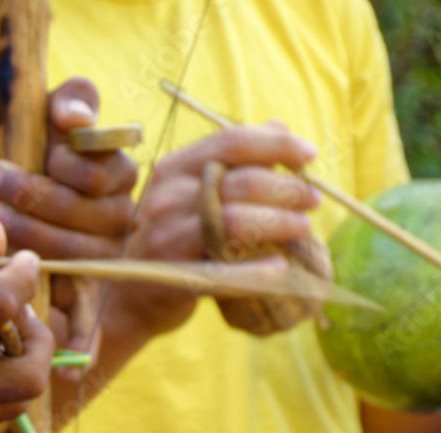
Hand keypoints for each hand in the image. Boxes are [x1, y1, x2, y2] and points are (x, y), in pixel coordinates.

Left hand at [0, 79, 137, 364]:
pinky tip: (71, 366)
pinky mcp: (83, 298)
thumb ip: (70, 102)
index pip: (105, 175)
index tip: (32, 150)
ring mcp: (103, 260)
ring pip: (80, 256)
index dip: (67, 165)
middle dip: (39, 196)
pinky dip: (82, 339)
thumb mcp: (40, 120)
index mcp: (117, 178)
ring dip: (34, 238)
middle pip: (94, 216)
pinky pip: (91, 320)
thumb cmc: (22, 160)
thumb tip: (75, 118)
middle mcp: (120, 220)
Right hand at [0, 217, 53, 432]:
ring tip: (9, 330)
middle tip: (11, 299)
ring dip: (32, 351)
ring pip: (29, 383)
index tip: (24, 261)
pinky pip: (10, 406)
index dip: (25, 275)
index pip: (2, 301)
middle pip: (21, 339)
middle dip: (28, 310)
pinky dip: (13, 376)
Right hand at [113, 122, 319, 336]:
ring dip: (281, 223)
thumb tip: (279, 126)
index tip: (309, 155)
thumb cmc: (172, 239)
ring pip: (238, 221)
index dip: (277, 144)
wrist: (128, 297)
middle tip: (312, 200)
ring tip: (304, 228)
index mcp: (174, 169)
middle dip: (288, 189)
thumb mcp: (192, 191)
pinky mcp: (175, 276)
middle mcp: (167, 197)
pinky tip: (281, 267)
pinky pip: (228, 269)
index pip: (231, 141)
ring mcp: (167, 237)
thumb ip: (232, 160)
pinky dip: (261, 270)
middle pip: (242, 182)